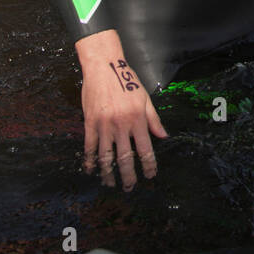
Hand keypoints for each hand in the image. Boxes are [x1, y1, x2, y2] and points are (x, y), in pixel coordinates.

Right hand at [77, 34, 167, 188]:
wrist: (104, 66)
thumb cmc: (127, 80)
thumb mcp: (145, 98)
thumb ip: (153, 119)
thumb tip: (163, 136)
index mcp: (137, 119)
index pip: (145, 149)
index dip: (148, 165)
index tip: (150, 176)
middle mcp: (121, 125)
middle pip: (125, 157)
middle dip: (128, 176)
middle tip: (130, 188)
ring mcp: (104, 125)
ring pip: (106, 156)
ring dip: (108, 173)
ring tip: (110, 184)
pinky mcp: (90, 123)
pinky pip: (89, 146)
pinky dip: (90, 160)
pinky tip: (91, 170)